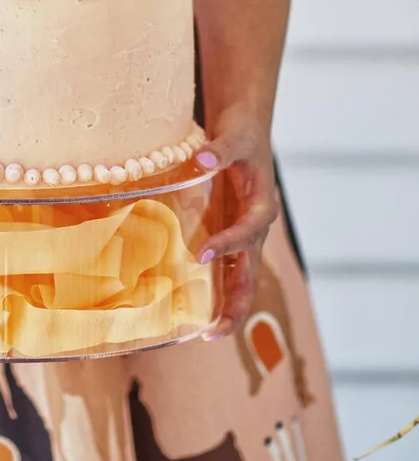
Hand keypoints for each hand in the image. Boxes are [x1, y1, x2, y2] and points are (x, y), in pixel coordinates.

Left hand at [195, 105, 280, 339]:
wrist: (247, 127)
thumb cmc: (242, 132)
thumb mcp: (233, 136)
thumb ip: (218, 151)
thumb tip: (201, 160)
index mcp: (262, 204)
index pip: (248, 232)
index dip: (228, 244)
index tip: (202, 254)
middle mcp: (257, 225)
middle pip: (252, 272)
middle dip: (237, 303)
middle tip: (215, 332)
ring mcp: (246, 232)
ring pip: (243, 276)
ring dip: (230, 304)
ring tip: (210, 334)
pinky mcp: (233, 230)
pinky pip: (229, 264)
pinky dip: (218, 284)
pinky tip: (199, 304)